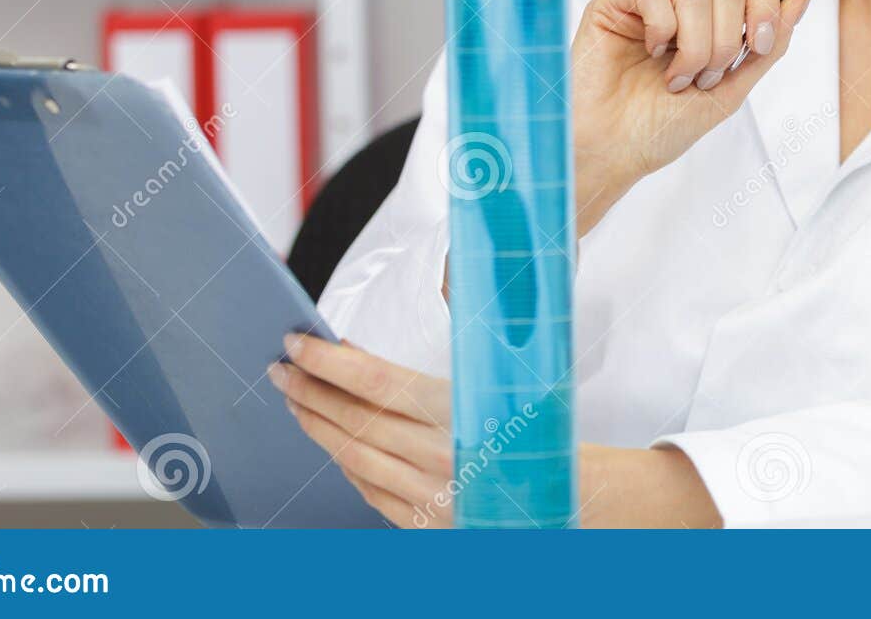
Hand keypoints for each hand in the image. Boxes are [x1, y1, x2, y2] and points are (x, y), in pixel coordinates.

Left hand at [274, 335, 721, 527]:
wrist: (590, 503)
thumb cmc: (548, 433)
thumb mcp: (502, 390)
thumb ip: (434, 384)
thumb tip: (367, 361)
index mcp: (461, 416)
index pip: (377, 384)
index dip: (331, 363)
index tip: (297, 341)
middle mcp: (440, 460)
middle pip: (355, 422)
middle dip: (310, 391)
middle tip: (279, 366)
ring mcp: (431, 500)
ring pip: (354, 459)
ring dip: (318, 427)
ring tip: (295, 399)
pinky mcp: (429, 528)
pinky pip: (373, 494)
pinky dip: (347, 465)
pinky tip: (334, 445)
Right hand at [571, 0, 811, 234]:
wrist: (613, 152)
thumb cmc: (660, 130)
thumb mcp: (730, 92)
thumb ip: (769, 47)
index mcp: (713, 24)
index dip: (765, 4)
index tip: (759, 45)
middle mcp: (683, 9)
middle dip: (728, 38)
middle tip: (706, 76)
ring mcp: (650, 5)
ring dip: (694, 46)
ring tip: (675, 78)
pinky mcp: (615, 5)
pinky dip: (661, 29)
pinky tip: (650, 54)